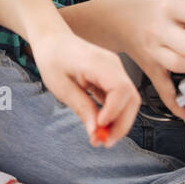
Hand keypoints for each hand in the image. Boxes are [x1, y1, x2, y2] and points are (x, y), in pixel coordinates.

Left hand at [29, 28, 140, 147]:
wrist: (53, 40)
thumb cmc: (53, 58)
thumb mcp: (60, 86)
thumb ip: (81, 106)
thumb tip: (95, 130)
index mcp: (98, 63)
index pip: (120, 89)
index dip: (114, 111)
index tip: (100, 126)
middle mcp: (113, 65)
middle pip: (131, 98)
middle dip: (121, 124)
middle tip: (105, 143)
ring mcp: (116, 70)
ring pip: (129, 101)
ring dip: (119, 122)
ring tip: (102, 138)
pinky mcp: (113, 77)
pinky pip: (120, 99)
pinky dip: (113, 114)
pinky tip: (101, 125)